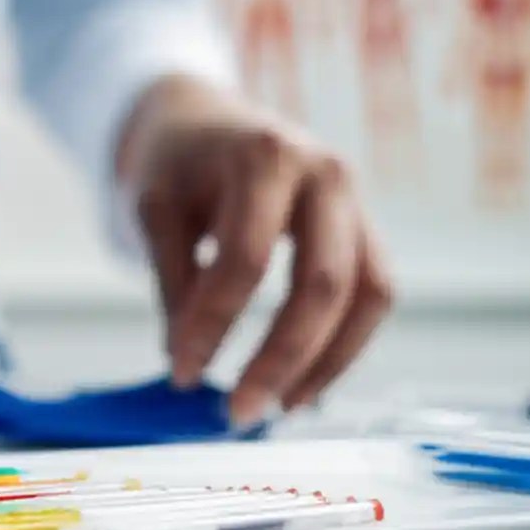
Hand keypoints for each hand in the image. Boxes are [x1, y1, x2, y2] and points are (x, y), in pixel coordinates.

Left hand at [119, 77, 392, 425]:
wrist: (204, 118)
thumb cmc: (177, 162)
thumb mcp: (155, 208)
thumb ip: (173, 281)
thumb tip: (188, 362)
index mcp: (267, 157)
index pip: (246, 259)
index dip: (214, 324)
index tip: (181, 373)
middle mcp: (328, 176)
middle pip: (321, 284)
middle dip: (280, 358)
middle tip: (238, 412)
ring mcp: (357, 202)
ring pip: (366, 296)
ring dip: (326, 363)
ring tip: (277, 408)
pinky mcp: (365, 230)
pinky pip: (373, 297)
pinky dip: (344, 346)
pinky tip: (303, 384)